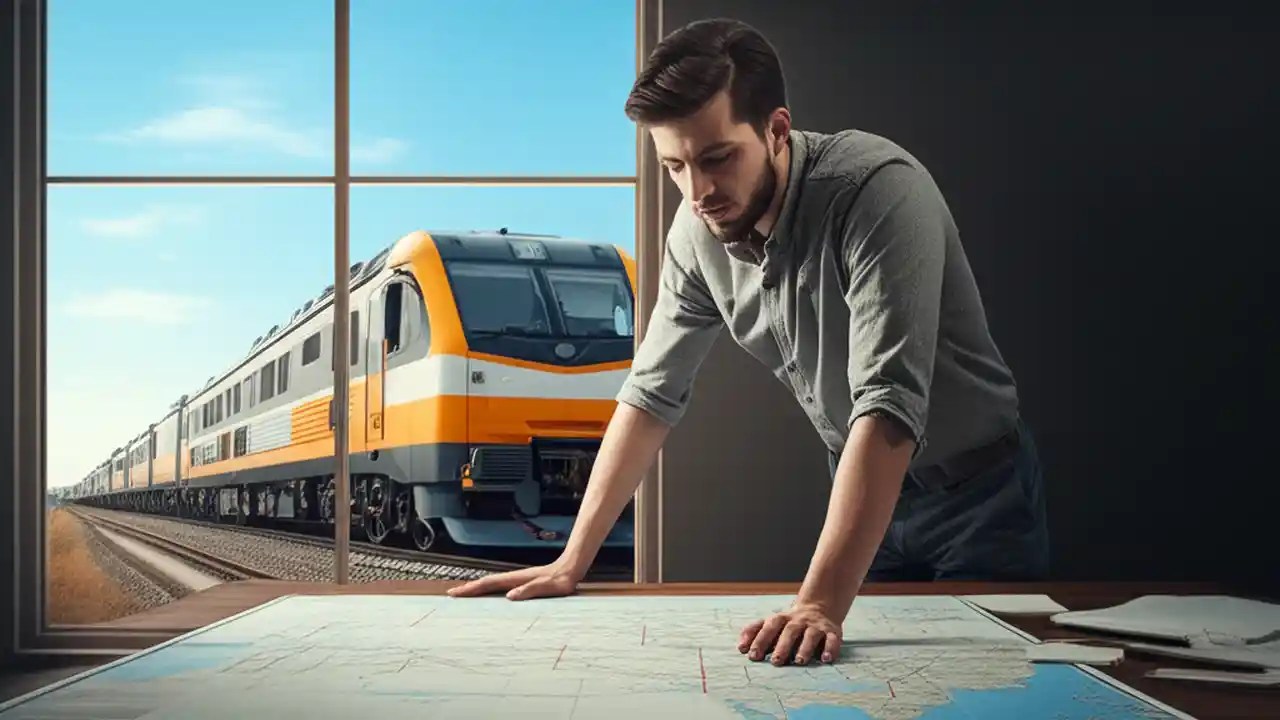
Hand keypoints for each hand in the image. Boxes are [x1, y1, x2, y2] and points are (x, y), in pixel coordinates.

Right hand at [446, 558, 582, 600]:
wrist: (571, 568)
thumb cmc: (561, 580)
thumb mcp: (548, 587)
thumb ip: (530, 591)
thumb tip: (509, 596)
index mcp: (517, 580)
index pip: (489, 584)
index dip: (472, 589)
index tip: (456, 593)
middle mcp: (514, 578)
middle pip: (487, 582)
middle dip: (469, 588)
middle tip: (452, 594)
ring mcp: (518, 579)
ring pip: (492, 584)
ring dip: (478, 588)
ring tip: (464, 594)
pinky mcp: (523, 582)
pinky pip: (500, 586)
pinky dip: (489, 589)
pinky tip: (489, 594)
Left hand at [738, 602, 842, 665]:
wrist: (819, 606)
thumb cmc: (789, 622)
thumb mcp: (771, 622)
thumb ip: (754, 631)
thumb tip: (741, 647)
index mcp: (782, 619)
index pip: (769, 627)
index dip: (760, 640)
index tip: (752, 655)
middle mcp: (799, 621)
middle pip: (790, 631)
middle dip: (782, 646)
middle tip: (775, 661)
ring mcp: (816, 626)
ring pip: (811, 635)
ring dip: (805, 648)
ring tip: (799, 661)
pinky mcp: (832, 632)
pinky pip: (832, 640)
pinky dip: (830, 649)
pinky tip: (826, 659)